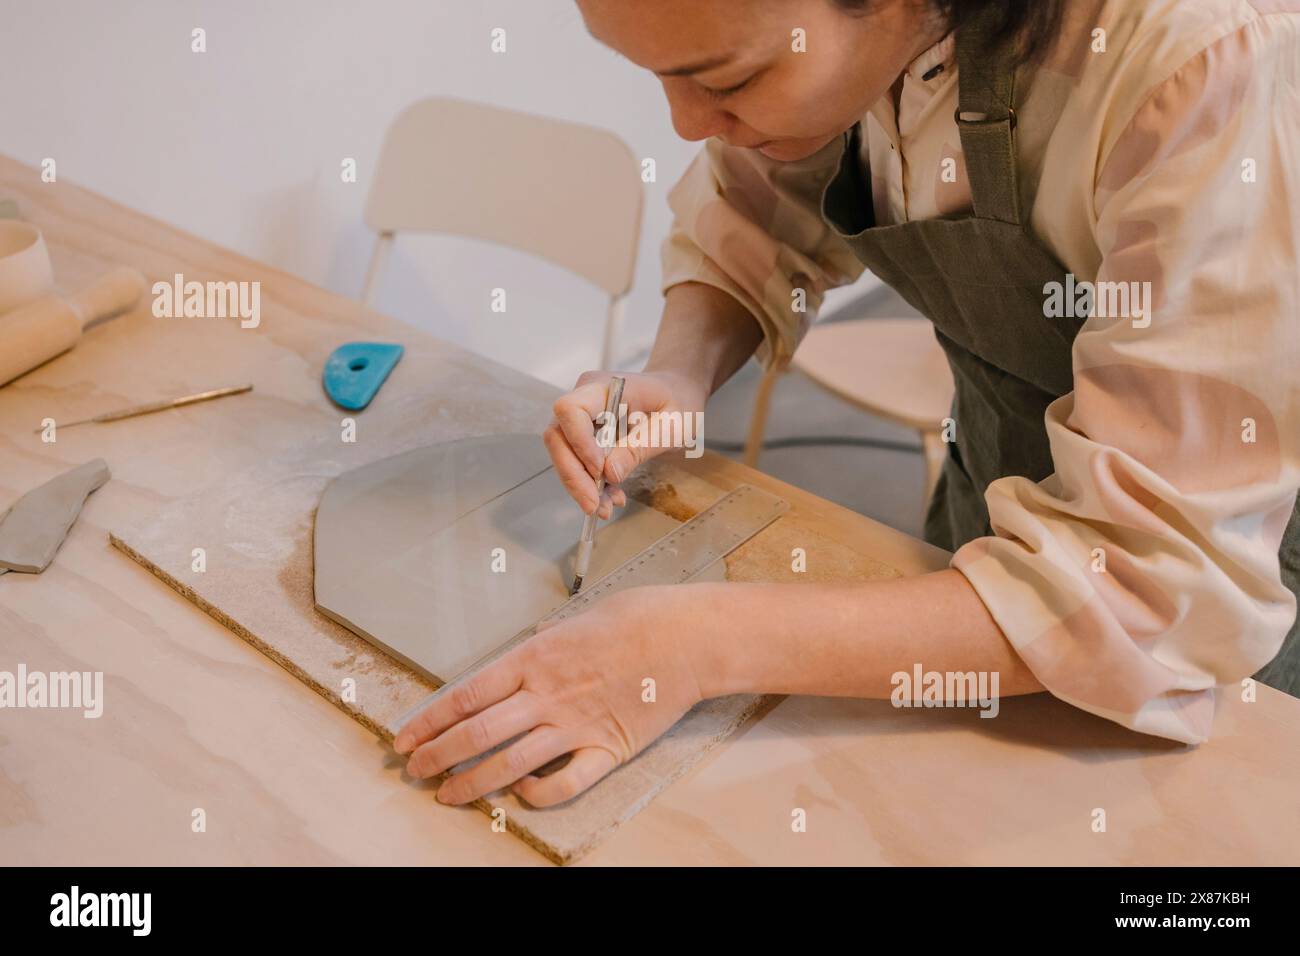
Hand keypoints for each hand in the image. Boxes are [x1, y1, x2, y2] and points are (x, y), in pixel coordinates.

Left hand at [393, 585, 707, 806]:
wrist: (686, 637)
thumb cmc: (635, 618)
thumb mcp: (574, 620)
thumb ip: (541, 646)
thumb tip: (519, 659)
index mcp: (534, 657)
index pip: (466, 694)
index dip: (429, 720)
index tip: (405, 737)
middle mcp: (548, 694)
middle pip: (477, 732)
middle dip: (437, 755)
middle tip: (414, 770)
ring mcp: (576, 725)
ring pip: (510, 763)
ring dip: (472, 783)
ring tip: (447, 795)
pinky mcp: (607, 748)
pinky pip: (563, 782)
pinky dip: (537, 794)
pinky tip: (520, 797)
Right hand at [543, 369, 707, 519]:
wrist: (677, 394)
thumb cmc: (677, 402)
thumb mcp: (670, 428)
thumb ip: (639, 448)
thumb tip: (608, 473)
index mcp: (606, 386)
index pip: (571, 409)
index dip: (579, 442)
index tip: (599, 469)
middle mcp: (586, 398)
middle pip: (558, 435)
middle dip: (572, 475)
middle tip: (593, 505)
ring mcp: (582, 416)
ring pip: (563, 453)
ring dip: (580, 485)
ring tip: (605, 508)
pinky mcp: (584, 435)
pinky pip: (577, 461)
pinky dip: (590, 484)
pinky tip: (610, 497)